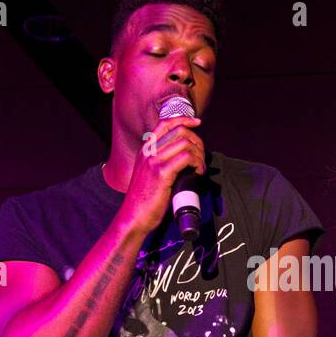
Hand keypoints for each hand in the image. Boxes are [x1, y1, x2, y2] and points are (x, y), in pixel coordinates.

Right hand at [117, 116, 204, 234]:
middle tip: (202, 155)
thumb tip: (182, 157)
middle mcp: (148, 151)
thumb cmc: (144, 200)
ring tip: (200, 167)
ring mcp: (153, 161)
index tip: (197, 123)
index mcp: (145, 150)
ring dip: (199, 154)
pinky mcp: (161, 173)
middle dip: (197, 140)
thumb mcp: (149, 175)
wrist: (133, 217)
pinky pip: (186, 158)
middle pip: (179, 130)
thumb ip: (160, 162)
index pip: (165, 123)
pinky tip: (197, 173)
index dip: (184, 119)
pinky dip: (197, 163)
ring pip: (185, 143)